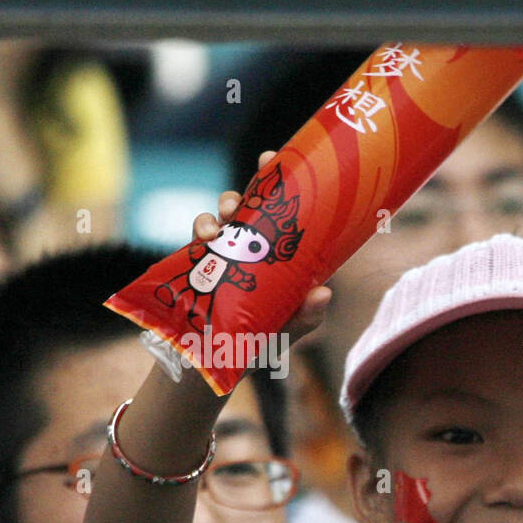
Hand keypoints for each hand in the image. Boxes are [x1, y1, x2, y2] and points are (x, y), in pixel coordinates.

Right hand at [191, 150, 330, 345]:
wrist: (217, 364)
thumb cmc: (261, 343)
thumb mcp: (289, 328)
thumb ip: (306, 315)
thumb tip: (324, 293)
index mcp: (276, 253)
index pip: (280, 211)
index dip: (277, 180)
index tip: (275, 159)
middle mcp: (250, 246)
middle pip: (250, 205)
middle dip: (247, 189)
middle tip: (249, 189)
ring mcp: (224, 253)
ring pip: (222, 217)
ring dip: (222, 209)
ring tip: (225, 217)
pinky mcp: (200, 264)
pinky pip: (199, 238)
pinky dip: (201, 230)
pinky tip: (205, 236)